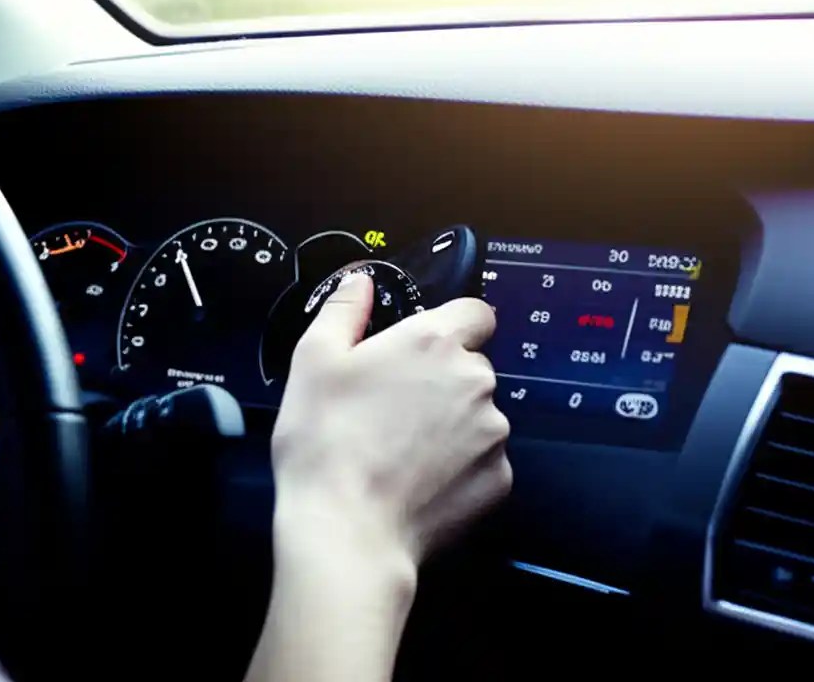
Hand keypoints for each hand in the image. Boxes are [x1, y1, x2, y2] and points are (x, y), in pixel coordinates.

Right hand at [272, 272, 511, 566]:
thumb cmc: (325, 441)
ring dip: (452, 425)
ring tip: (401, 451)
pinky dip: (458, 469)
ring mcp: (494, 433)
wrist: (346, 531)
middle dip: (442, 381)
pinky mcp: (499, 480)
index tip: (422, 350)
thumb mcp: (314, 360)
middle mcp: (476, 380)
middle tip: (393, 409)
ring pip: (479, 416)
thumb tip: (361, 282)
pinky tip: (418, 482)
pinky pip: (483, 462)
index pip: (475, 312)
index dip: (451, 326)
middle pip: (472, 367)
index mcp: (435, 342)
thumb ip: (344, 310)